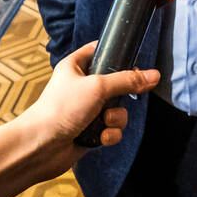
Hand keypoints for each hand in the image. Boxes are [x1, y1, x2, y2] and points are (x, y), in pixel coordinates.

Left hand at [22, 40, 159, 170]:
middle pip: (116, 84)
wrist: (41, 146)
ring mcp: (87, 109)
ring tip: (103, 121)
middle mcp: (82, 86)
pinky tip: (99, 137)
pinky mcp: (91, 130)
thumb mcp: (98, 87)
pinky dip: (109, 133)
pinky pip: (113, 129)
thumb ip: (127, 80)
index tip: (133, 63)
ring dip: (115, 118)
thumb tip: (154, 75)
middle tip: (117, 98)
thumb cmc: (60, 109)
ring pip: (118, 109)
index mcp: (76, 66)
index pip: (100, 50)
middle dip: (121, 96)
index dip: (117, 54)